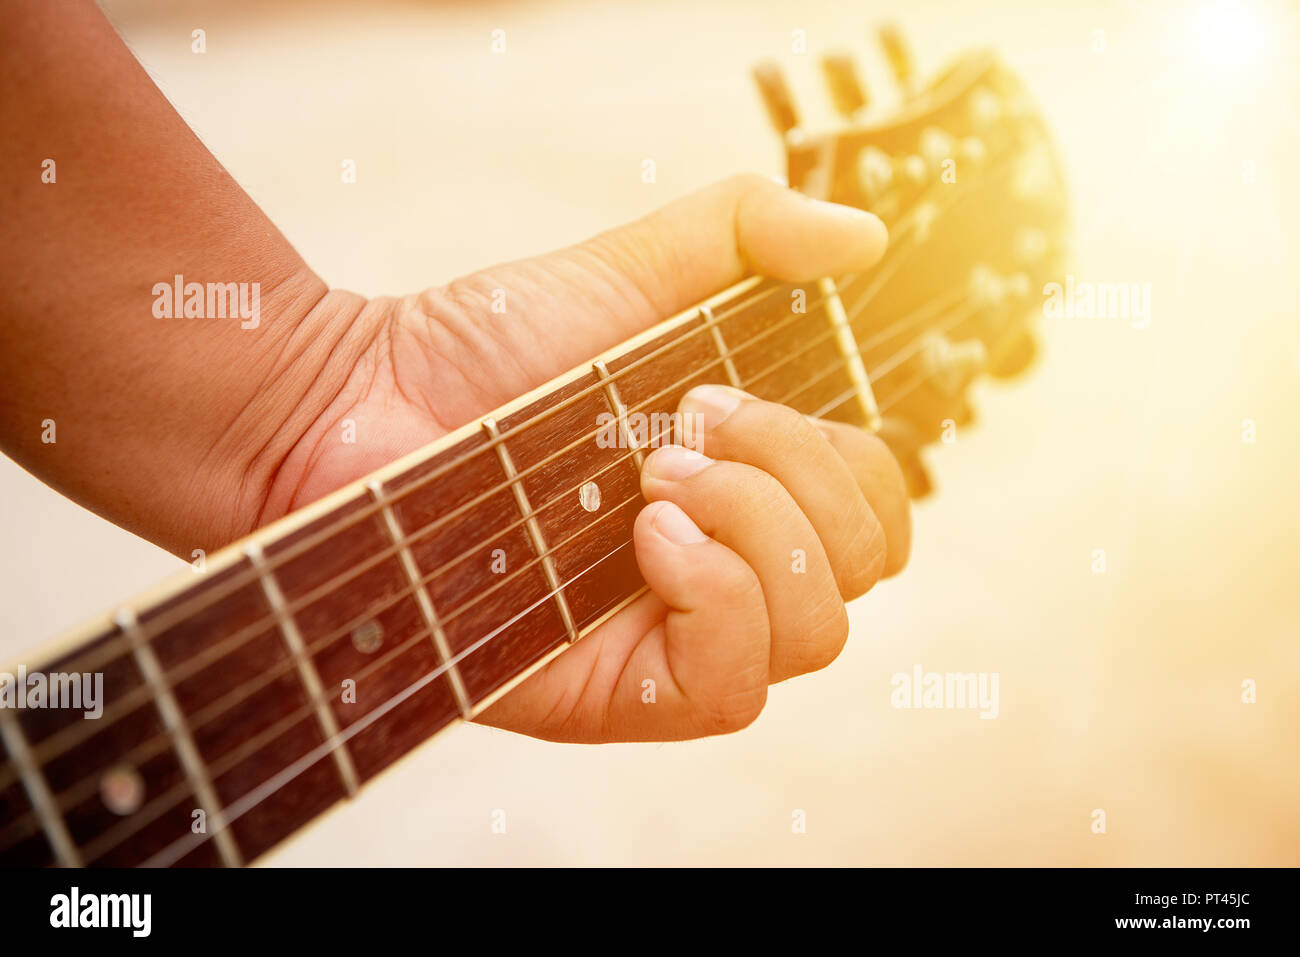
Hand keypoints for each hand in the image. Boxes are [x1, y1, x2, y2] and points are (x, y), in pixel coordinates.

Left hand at [262, 174, 909, 740]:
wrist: (356, 407)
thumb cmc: (480, 348)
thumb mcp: (628, 270)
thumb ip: (745, 234)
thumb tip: (866, 238)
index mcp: (741, 489)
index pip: (871, 512)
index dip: (844, 460)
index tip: (722, 396)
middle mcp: (721, 569)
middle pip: (859, 571)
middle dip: (792, 481)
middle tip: (678, 428)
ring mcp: (672, 638)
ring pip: (815, 634)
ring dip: (757, 533)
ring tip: (648, 482)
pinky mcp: (617, 694)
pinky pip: (731, 690)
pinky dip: (718, 600)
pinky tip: (647, 539)